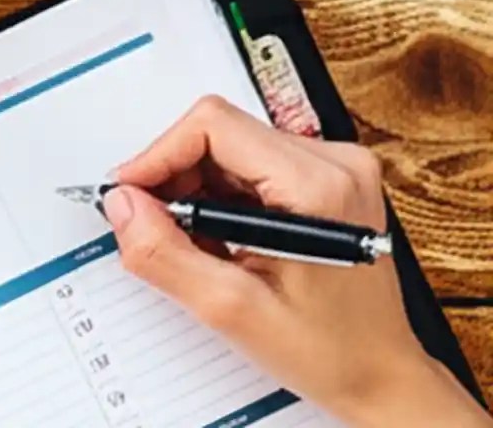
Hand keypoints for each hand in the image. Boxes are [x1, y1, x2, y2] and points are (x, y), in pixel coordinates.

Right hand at [107, 96, 490, 427]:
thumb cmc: (328, 349)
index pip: (213, 126)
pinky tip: (222, 239)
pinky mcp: (326, 178)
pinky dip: (220, 196)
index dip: (158, 155)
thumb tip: (122, 205)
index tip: (128, 193)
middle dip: (175, 178)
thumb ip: (163, 252)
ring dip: (196, 189)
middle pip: (220, 133)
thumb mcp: (229, 308)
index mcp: (319, 185)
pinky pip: (250, 164)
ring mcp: (335, 167)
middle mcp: (335, 162)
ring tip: (198, 244)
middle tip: (155, 228)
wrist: (379, 374)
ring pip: (230, 147)